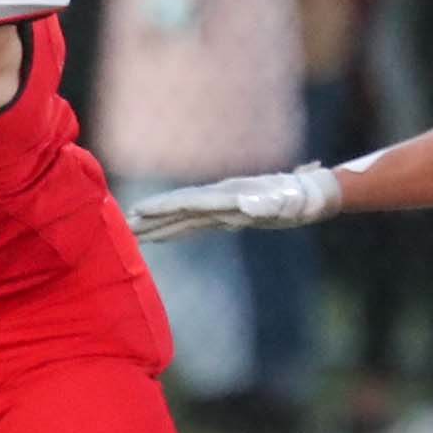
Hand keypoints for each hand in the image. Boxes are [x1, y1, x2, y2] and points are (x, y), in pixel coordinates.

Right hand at [126, 164, 340, 241]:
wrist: (312, 196)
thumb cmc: (300, 199)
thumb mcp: (287, 201)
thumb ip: (268, 203)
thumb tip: (250, 207)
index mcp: (227, 196)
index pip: (187, 202)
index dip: (162, 208)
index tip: (136, 212)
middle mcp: (218, 200)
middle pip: (177, 209)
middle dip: (149, 217)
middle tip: (121, 225)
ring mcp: (221, 209)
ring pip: (182, 218)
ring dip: (157, 225)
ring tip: (131, 232)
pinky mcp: (227, 218)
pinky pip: (193, 226)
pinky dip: (174, 230)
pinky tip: (162, 237)